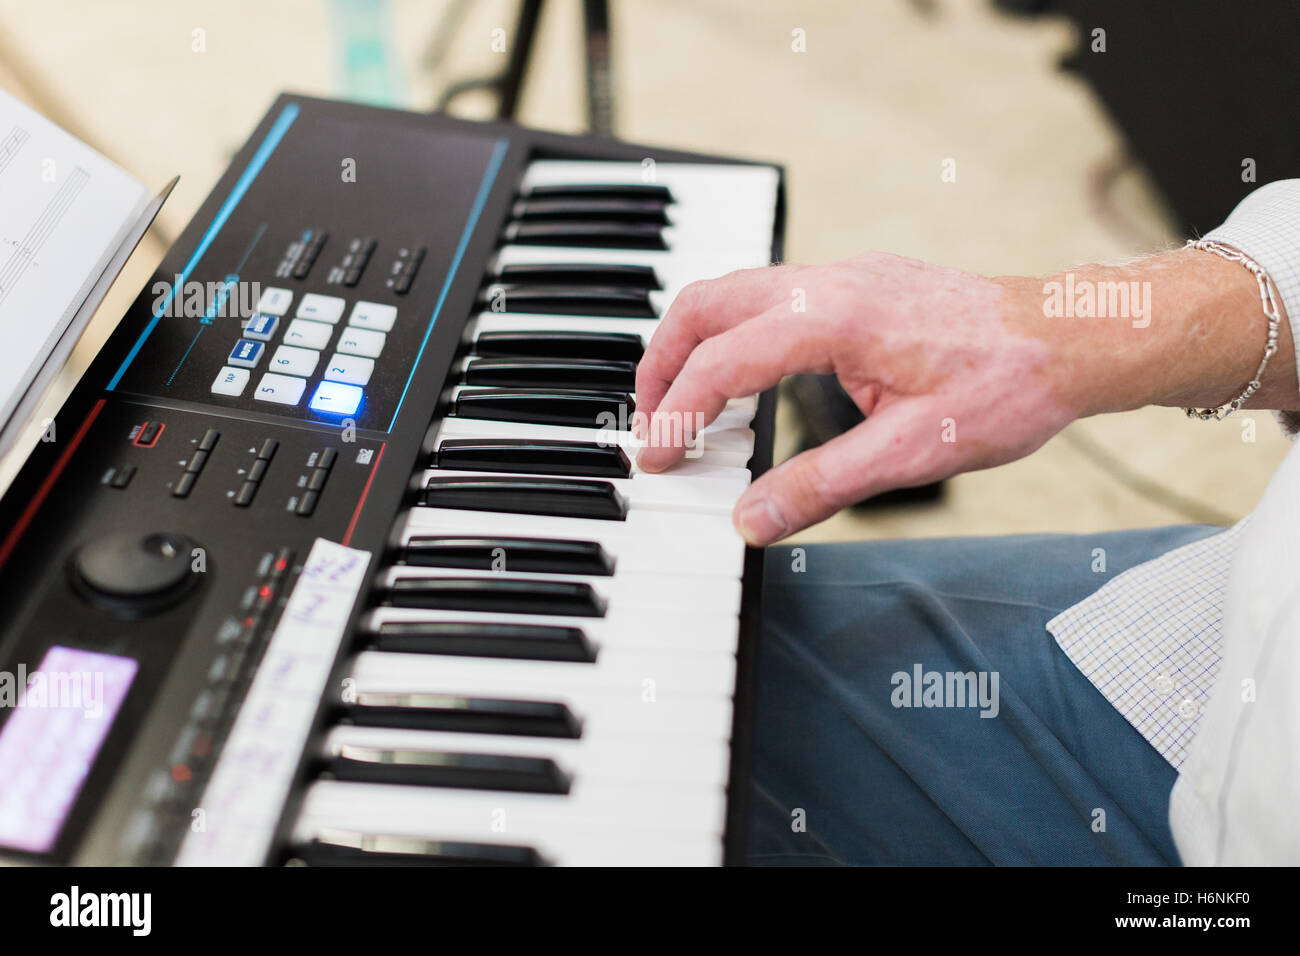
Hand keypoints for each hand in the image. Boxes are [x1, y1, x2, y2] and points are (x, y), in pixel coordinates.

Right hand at [634, 249, 1294, 545]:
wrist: (1073, 338)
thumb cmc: (1008, 385)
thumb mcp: (913, 452)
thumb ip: (821, 485)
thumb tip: (749, 520)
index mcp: (836, 318)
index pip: (723, 360)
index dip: (678, 412)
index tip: (657, 457)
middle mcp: (829, 283)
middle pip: (706, 303)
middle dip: (663, 363)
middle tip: (651, 424)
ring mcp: (843, 277)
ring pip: (732, 292)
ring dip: (694, 345)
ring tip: (685, 405)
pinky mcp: (858, 285)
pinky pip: (767, 297)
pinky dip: (733, 336)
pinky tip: (745, 382)